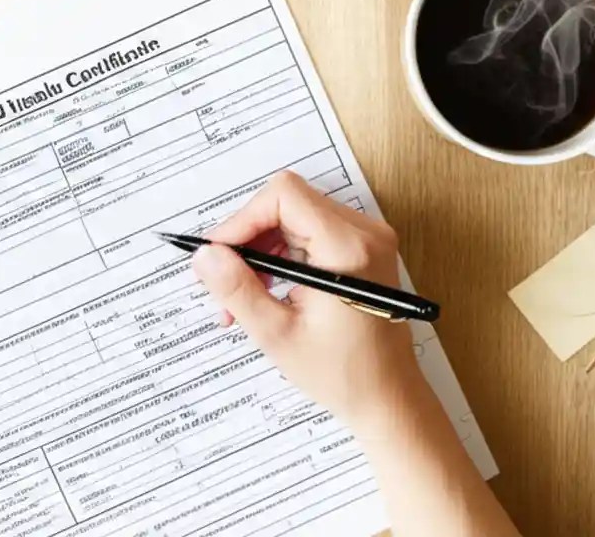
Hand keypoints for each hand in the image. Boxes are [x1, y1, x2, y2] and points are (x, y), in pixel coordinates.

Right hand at [191, 172, 419, 429]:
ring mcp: (367, 240)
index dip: (243, 219)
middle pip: (286, 204)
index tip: (220, 253)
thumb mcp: (277, 334)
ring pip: (294, 218)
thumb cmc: (344, 374)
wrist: (389, 398)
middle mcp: (364, 234)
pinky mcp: (362, 251)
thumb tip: (205, 256)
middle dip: (248, 239)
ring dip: (261, 250)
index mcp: (347, 249)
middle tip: (224, 281)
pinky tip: (266, 291)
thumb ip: (237, 289)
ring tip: (243, 296)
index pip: (283, 196)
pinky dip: (281, 256)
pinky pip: (310, 234)